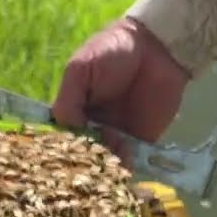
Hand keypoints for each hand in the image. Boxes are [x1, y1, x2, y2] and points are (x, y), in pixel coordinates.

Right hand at [51, 17, 189, 151]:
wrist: (158, 48)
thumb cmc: (113, 50)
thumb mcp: (81, 68)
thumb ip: (69, 98)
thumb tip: (62, 126)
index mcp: (73, 110)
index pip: (60, 135)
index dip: (57, 146)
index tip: (57, 153)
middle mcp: (90, 129)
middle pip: (79, 154)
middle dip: (80, 160)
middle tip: (84, 158)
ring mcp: (114, 138)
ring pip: (102, 163)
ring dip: (101, 164)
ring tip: (105, 153)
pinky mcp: (138, 143)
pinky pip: (127, 162)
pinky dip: (122, 167)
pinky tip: (121, 162)